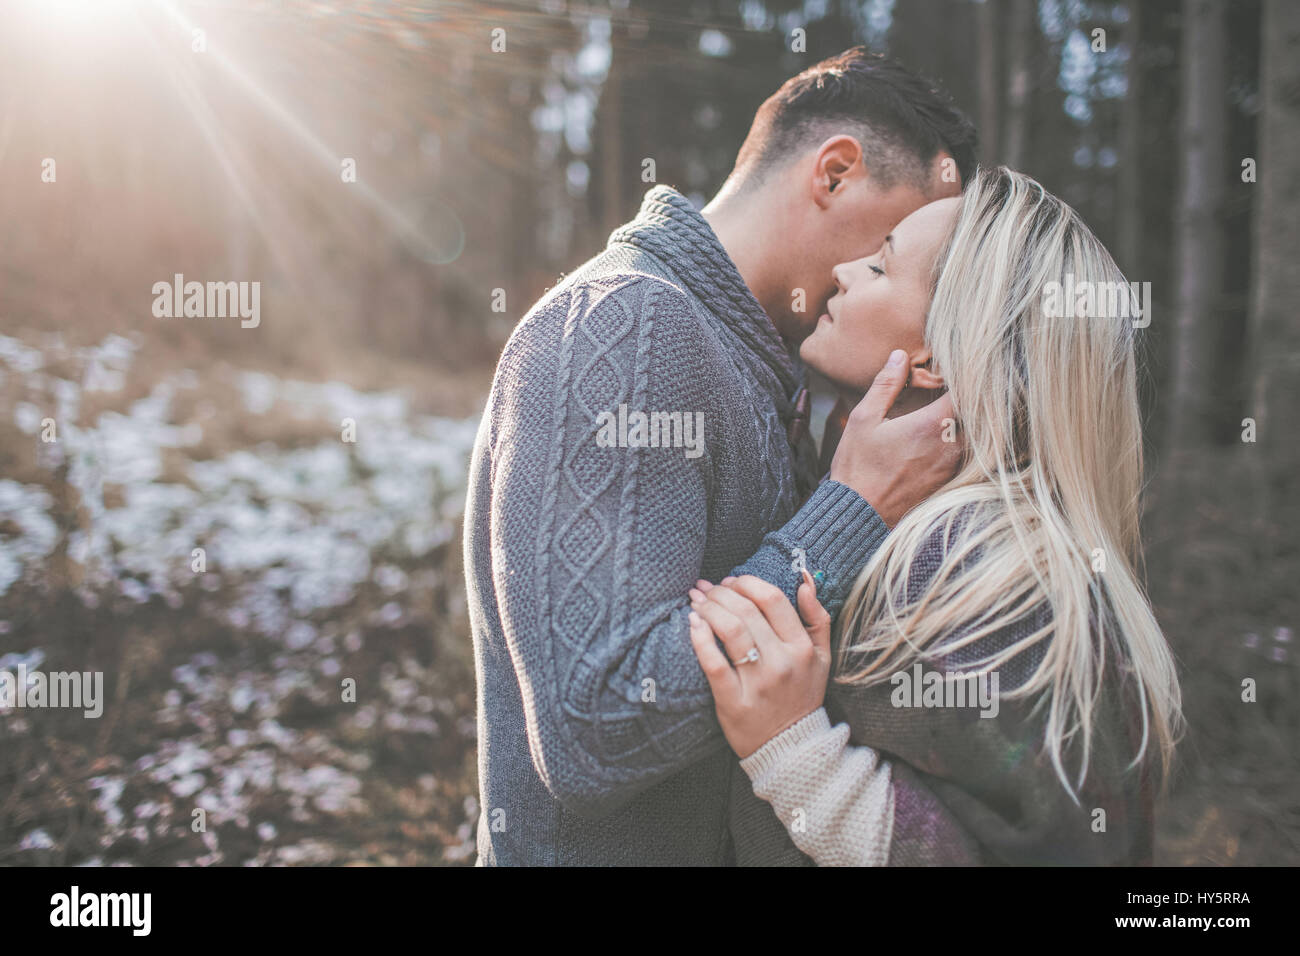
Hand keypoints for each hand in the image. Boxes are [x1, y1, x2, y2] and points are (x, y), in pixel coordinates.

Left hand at [686, 573, 830, 758]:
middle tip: (708, 589)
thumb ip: (817, 617)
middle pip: (746, 610)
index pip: (773, 599)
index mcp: (803, 648)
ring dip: (708, 608)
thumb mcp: (822, 657)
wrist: (792, 748)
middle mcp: (782, 662)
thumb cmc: (802, 695)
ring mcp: (758, 683)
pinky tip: (693, 624)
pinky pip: (713, 663)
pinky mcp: (734, 701)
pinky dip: (700, 638)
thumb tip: (805, 580)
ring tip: (697, 601)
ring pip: (730, 630)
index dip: (746, 583)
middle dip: (721, 592)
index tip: (731, 581)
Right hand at [830, 348, 962, 526]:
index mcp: (933, 424)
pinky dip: (964, 441)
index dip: (966, 375)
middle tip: (960, 384)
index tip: (955, 368)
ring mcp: (954, 466)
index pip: (969, 390)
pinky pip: (968, 454)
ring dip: (969, 420)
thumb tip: (900, 356)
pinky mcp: (951, 482)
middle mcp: (952, 445)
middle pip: (978, 412)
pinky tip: (946, 436)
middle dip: (971, 396)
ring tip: (953, 408)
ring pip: (976, 434)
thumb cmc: (858, 467)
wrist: (858, 517)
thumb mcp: (864, 419)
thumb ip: (886, 385)